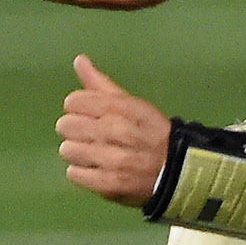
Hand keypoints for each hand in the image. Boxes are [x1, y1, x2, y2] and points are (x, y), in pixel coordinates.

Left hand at [57, 55, 171, 207]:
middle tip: (93, 137)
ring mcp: (113, 159)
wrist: (178, 171)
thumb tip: (79, 60)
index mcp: (122, 108)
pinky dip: (82, 173)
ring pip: (68, 150)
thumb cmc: (151, 134)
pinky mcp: (109, 184)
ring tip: (95, 154)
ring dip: (78, 152)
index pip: (74, 101)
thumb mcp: (133, 105)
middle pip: (67, 125)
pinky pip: (74, 174)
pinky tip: (95, 169)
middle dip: (76, 130)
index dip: (79, 108)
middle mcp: (117, 131)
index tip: (91, 116)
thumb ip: (102, 84)